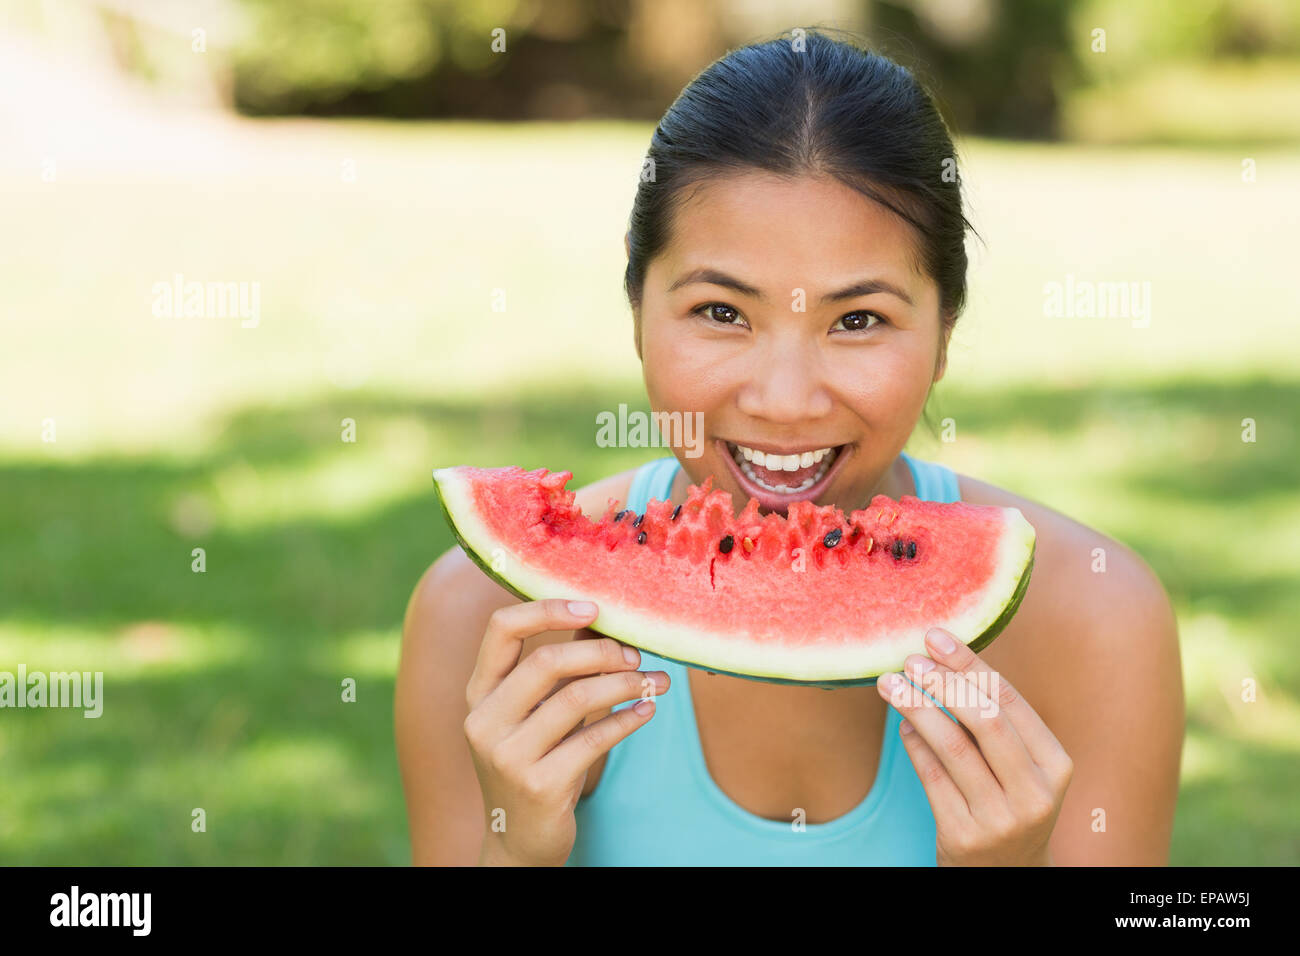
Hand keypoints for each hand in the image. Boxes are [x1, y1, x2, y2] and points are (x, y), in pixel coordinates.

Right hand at [462, 599, 669, 865]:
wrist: (518, 838)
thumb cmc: (534, 761)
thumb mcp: (532, 713)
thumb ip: (556, 669)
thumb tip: (601, 617)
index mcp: (479, 693)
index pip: (502, 630)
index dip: (548, 610)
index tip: (593, 607)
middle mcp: (485, 721)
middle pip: (546, 662)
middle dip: (601, 652)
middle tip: (634, 656)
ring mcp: (508, 756)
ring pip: (576, 699)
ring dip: (624, 685)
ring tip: (654, 682)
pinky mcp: (540, 785)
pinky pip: (594, 739)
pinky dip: (628, 719)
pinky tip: (647, 710)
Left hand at [877, 627, 1072, 865]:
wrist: (1009, 873)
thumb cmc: (1010, 802)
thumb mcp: (1022, 767)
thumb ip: (993, 722)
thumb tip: (938, 662)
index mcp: (1057, 764)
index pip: (1009, 700)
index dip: (969, 663)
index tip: (936, 637)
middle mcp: (1035, 793)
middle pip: (984, 720)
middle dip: (942, 683)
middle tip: (910, 661)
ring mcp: (1000, 818)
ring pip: (952, 746)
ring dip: (916, 707)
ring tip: (890, 684)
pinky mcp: (964, 836)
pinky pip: (931, 777)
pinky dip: (913, 744)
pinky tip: (902, 724)